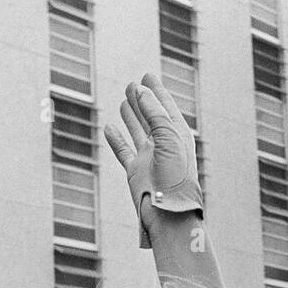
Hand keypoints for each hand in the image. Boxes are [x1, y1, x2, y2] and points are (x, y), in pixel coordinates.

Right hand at [103, 73, 203, 245]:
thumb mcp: (168, 138)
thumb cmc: (175, 176)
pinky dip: (116, 139)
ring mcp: (149, 159)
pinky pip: (123, 151)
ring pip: (138, 132)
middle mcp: (164, 146)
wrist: (169, 212)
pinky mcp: (135, 172)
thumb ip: (154, 112)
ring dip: (131, 116)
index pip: (166, 108)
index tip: (147, 75)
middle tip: (132, 83)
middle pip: (151, 117)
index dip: (157, 91)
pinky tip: (109, 127)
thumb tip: (141, 90)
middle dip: (142, 100)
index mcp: (178, 137)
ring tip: (125, 101)